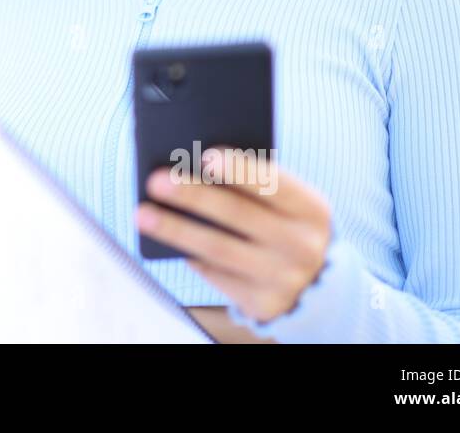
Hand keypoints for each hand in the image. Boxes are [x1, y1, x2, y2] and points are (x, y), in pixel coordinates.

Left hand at [136, 145, 330, 324]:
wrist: (316, 283)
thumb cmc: (285, 225)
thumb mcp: (288, 204)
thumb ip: (254, 186)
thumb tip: (193, 167)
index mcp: (312, 210)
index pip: (274, 184)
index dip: (240, 170)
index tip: (205, 155)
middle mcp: (302, 245)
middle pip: (239, 215)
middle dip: (194, 196)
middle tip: (156, 181)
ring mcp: (283, 278)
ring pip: (219, 249)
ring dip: (176, 229)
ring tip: (143, 214)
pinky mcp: (261, 303)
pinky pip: (215, 274)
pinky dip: (189, 253)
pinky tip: (165, 239)